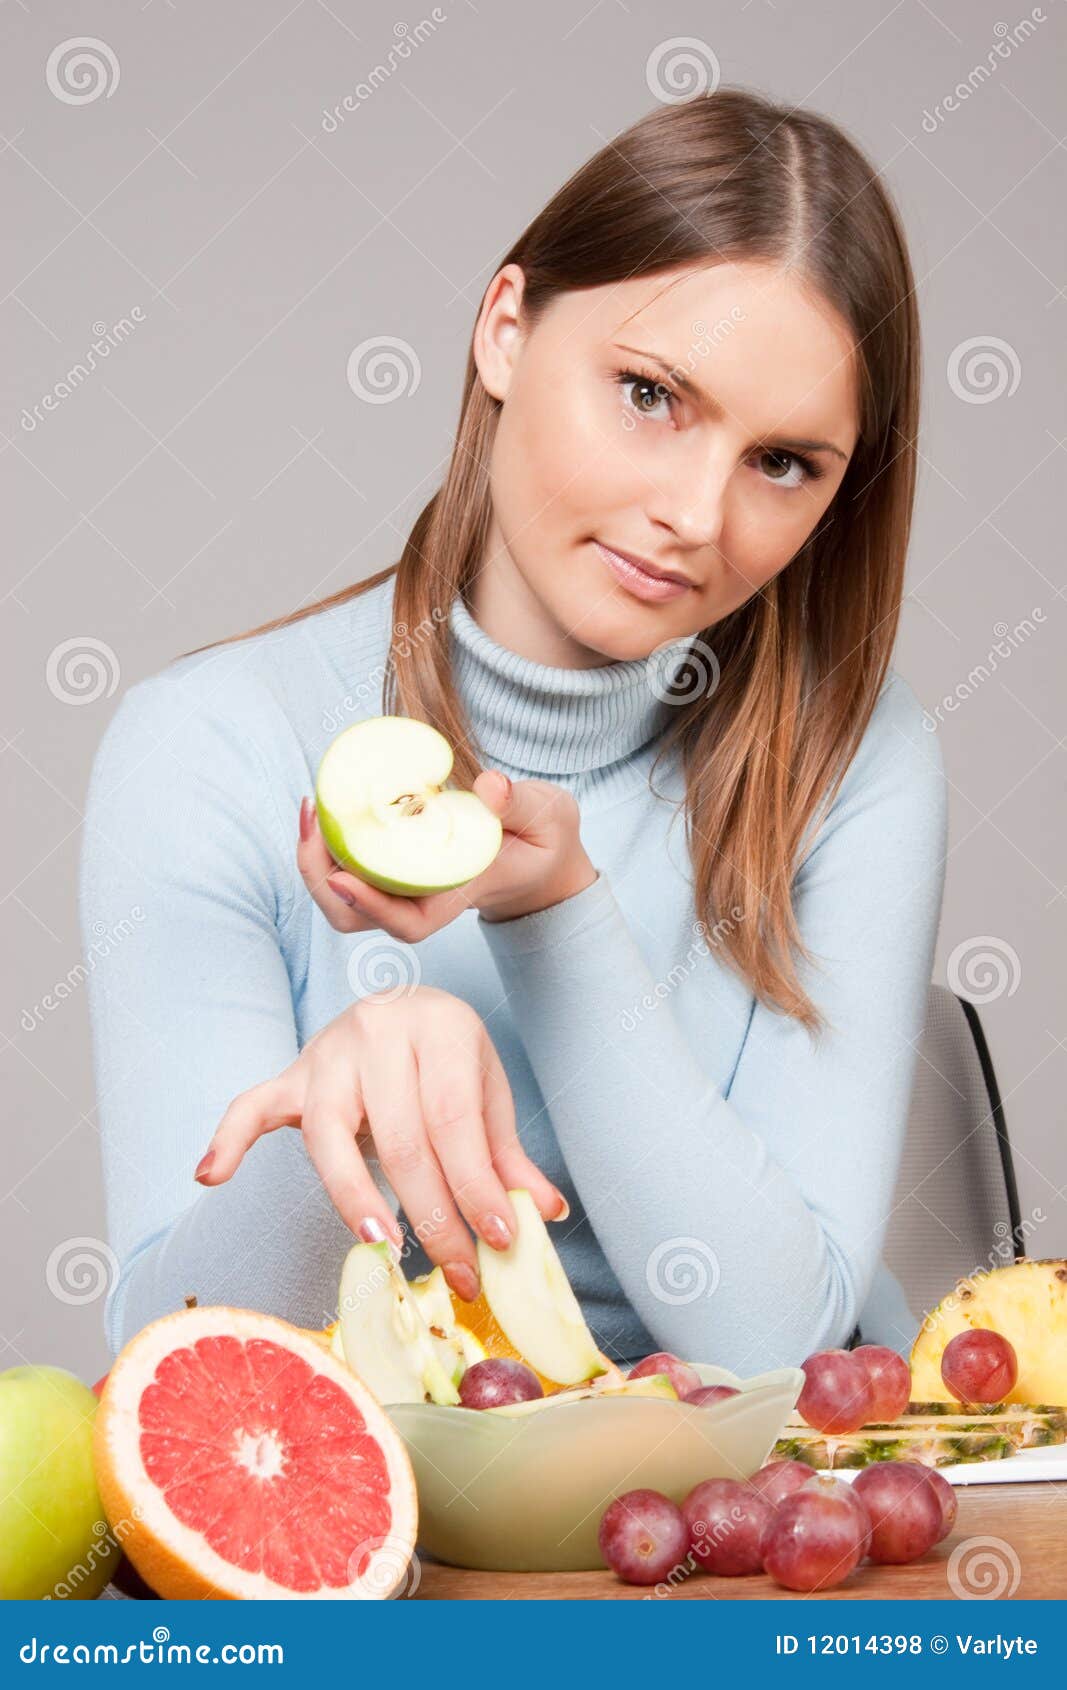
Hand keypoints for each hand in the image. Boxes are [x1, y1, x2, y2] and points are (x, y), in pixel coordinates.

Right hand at [192, 986, 567, 1302]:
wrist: (399, 1008)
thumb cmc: (446, 1062)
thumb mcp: (486, 1095)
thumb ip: (507, 1156)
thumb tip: (546, 1215)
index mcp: (440, 1026)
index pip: (456, 1121)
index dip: (476, 1186)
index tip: (497, 1242)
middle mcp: (379, 1030)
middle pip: (400, 1137)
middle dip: (433, 1215)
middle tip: (458, 1272)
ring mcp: (327, 1051)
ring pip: (328, 1134)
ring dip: (354, 1197)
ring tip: (382, 1247)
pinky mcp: (291, 1075)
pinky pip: (251, 1105)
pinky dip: (229, 1138)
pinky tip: (212, 1177)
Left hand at [297, 772, 596, 941]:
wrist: (540, 862)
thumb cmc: (544, 841)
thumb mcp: (549, 816)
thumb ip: (520, 802)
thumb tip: (488, 787)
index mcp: (461, 893)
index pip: (411, 921)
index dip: (372, 905)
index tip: (341, 876)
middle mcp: (424, 899)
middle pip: (356, 919)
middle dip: (321, 879)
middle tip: (316, 818)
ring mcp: (406, 888)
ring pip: (342, 901)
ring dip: (316, 861)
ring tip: (315, 809)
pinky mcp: (396, 868)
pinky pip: (349, 869)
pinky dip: (327, 844)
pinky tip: (327, 805)